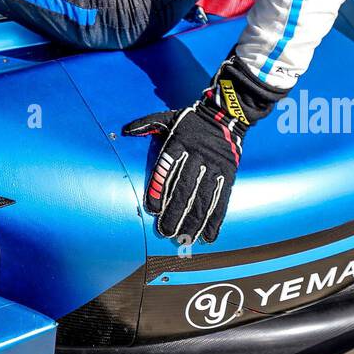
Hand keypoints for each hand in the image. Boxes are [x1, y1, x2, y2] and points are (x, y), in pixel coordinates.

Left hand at [123, 102, 242, 243]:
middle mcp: (197, 156)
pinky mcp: (228, 174)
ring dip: (194, 221)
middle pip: (184, 188)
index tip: (152, 209)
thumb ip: (148, 123)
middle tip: (165, 232)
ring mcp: (214, 167)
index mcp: (179, 143)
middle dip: (175, 212)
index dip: (158, 189)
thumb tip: (126, 130)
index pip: (166, 168)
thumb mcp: (169, 117)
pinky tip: (208, 236)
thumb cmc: (192, 121)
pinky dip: (215, 219)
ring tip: (184, 238)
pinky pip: (221, 199)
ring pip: (203, 198)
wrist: (225, 115)